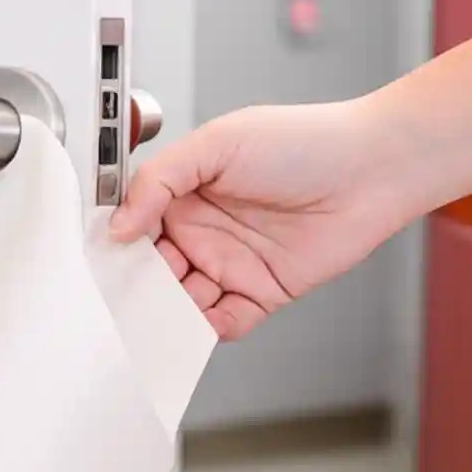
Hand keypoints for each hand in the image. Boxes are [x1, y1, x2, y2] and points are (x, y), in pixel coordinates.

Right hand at [110, 99, 417, 339]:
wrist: (373, 168)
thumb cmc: (303, 141)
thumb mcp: (216, 143)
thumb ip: (159, 179)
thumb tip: (119, 223)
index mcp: (184, 193)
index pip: (136, 226)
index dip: (117, 244)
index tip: (98, 261)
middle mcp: (203, 230)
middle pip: (153, 271)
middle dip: (136, 287)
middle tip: (117, 300)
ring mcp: (231, 264)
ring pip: (183, 301)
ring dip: (167, 313)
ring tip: (154, 318)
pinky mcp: (261, 293)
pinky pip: (225, 321)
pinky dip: (207, 330)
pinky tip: (198, 325)